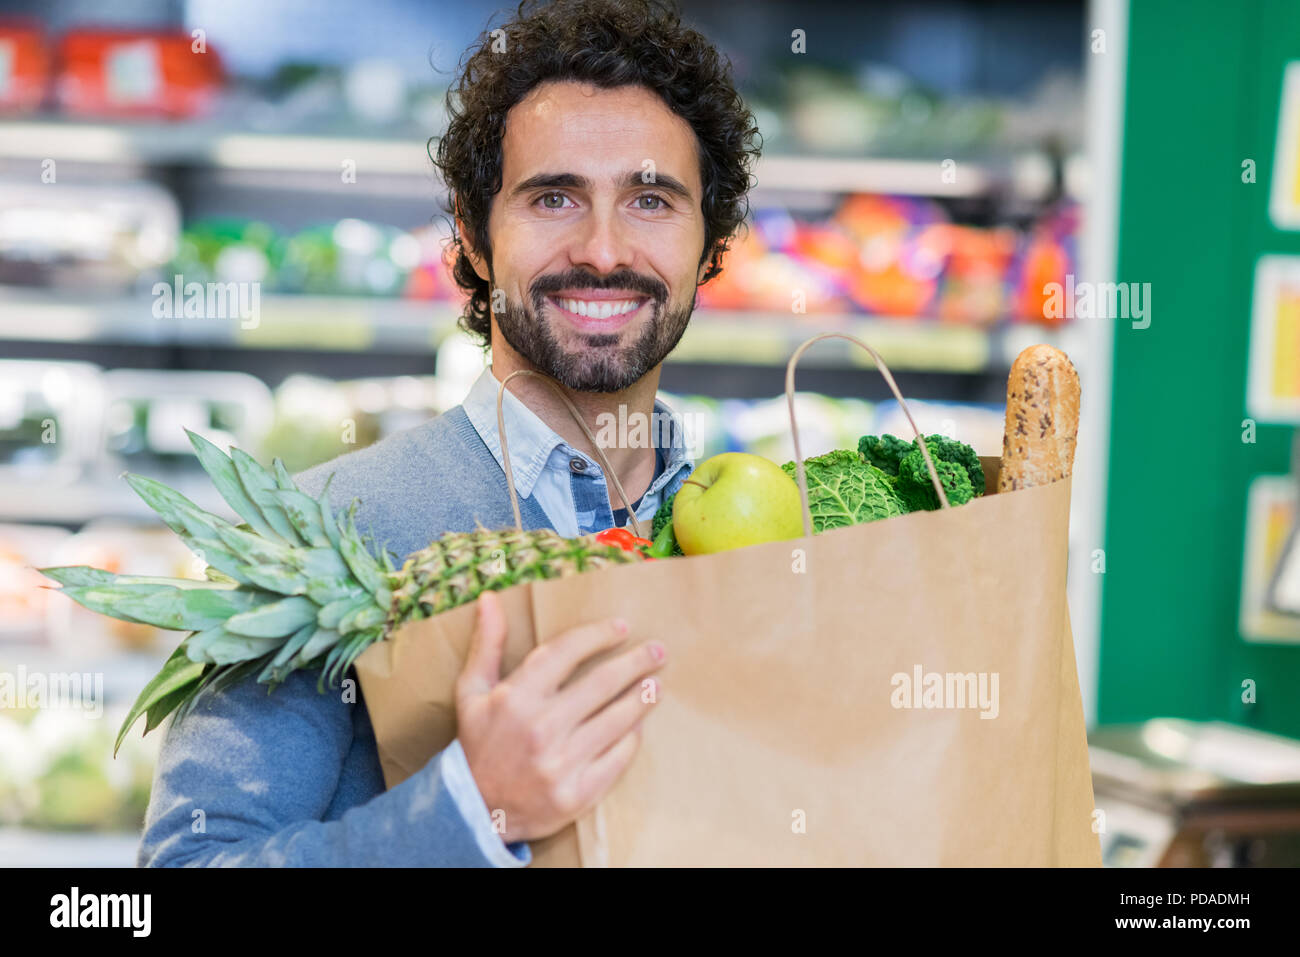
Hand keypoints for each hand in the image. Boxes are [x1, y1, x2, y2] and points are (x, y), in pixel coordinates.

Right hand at [454, 591, 665, 843]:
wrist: (476, 812)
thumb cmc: (478, 744)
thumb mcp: (472, 692)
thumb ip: (487, 645)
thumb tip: (489, 599)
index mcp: (516, 697)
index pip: (566, 652)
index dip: (598, 635)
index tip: (622, 627)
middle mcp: (541, 728)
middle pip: (602, 683)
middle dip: (636, 662)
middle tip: (658, 651)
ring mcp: (561, 763)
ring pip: (617, 720)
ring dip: (643, 697)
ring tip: (657, 684)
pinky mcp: (578, 794)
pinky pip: (618, 757)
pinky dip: (632, 738)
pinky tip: (639, 725)